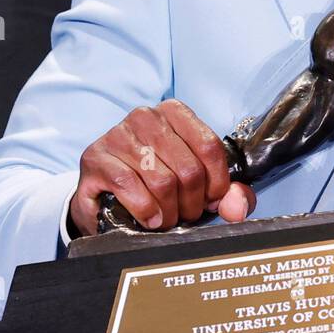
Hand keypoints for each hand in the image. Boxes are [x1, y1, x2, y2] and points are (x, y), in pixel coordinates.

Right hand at [71, 99, 256, 235]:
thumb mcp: (196, 184)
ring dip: (169, 211)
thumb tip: (238, 208)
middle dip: (192, 202)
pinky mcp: (96, 157)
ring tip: (168, 219)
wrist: (104, 194)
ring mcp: (118, 134)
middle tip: (186, 216)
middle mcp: (146, 117)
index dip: (217, 182)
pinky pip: (130, 186)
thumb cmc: (154, 184)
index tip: (212, 202)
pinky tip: (149, 219)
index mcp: (175, 113)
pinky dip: (146, 210)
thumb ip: (227, 194)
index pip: (209, 146)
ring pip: (162, 181)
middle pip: (188, 168)